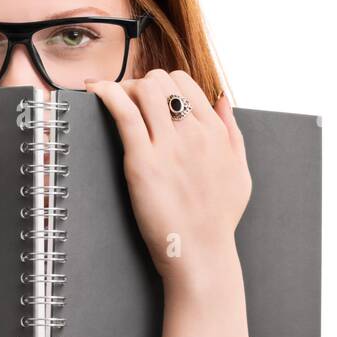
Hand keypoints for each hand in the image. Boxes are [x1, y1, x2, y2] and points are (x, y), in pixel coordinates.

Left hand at [84, 70, 251, 286]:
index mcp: (215, 132)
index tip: (151, 99)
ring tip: (114, 104)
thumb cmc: (218, 220)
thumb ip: (233, 131)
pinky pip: (124, 114)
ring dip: (124, 90)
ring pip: (144, 90)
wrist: (202, 254)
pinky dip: (108, 95)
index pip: (184, 83)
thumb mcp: (240, 171)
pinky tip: (97, 92)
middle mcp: (193, 133)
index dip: (163, 84)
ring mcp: (168, 146)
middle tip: (129, 103)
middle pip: (161, 82)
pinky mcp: (143, 162)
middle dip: (141, 85)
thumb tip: (221, 99)